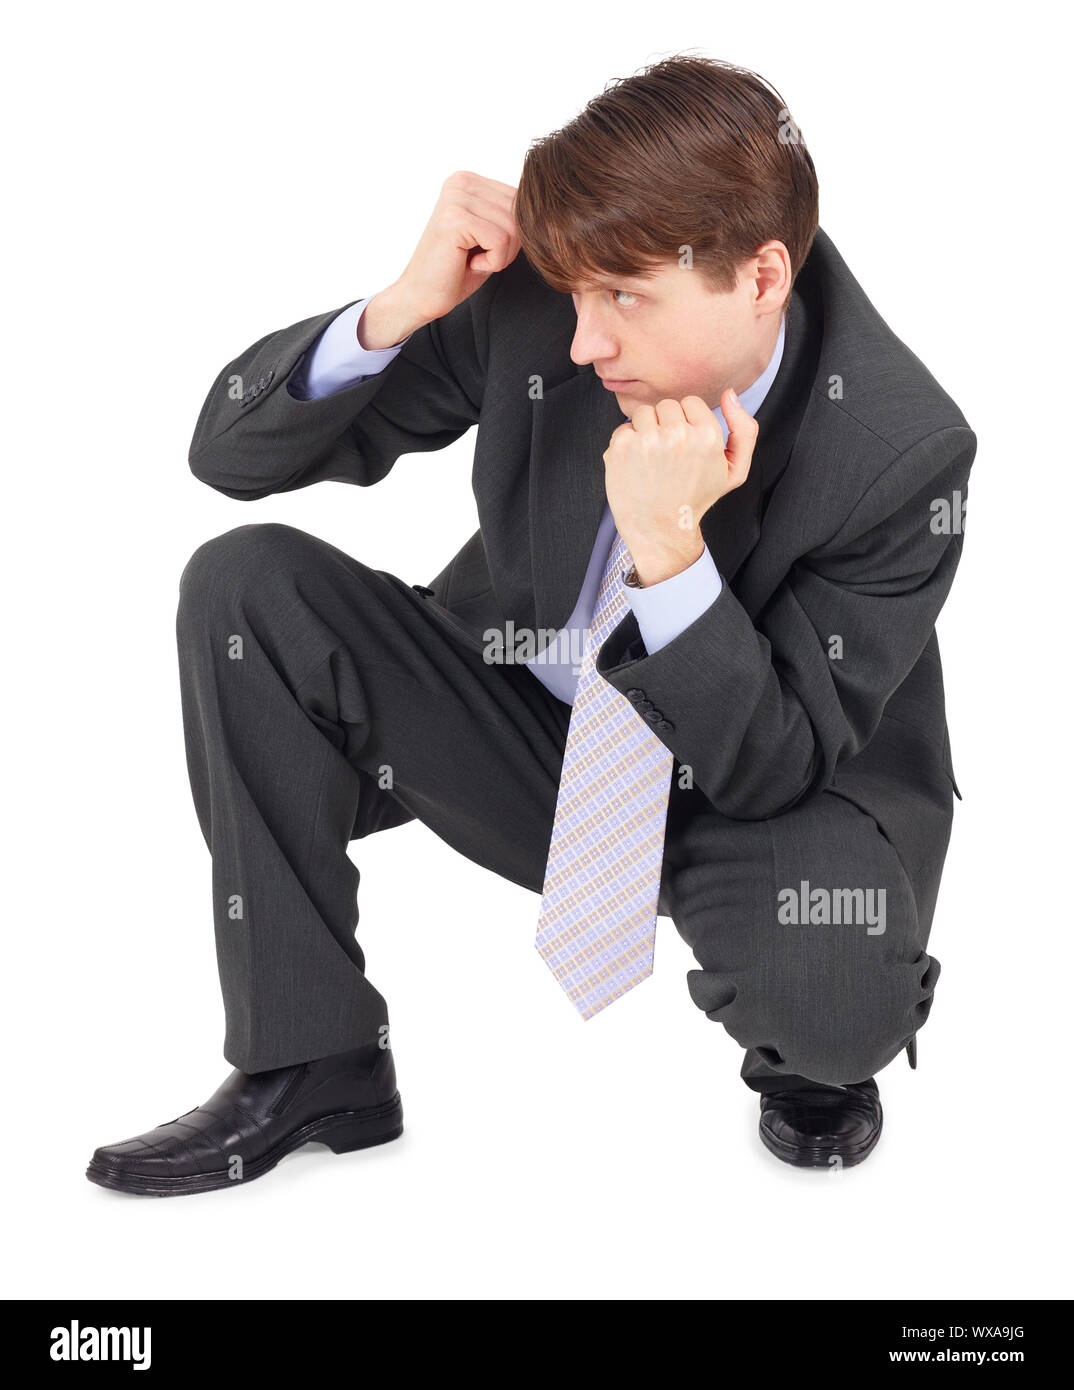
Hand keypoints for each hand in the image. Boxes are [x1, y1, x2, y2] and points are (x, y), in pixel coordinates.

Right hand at [361, 171, 519, 348]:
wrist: (421, 297)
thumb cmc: (456, 271)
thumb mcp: (490, 235)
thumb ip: (510, 215)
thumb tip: (544, 206)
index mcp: (469, 180)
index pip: (520, 200)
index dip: (512, 235)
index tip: (481, 247)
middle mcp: (462, 181)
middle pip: (519, 213)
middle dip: (508, 246)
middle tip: (477, 257)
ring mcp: (456, 197)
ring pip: (513, 229)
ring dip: (499, 255)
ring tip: (471, 260)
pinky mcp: (455, 218)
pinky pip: (501, 241)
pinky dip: (492, 262)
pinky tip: (468, 263)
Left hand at [603, 389, 758, 583]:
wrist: (661, 531)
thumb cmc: (696, 499)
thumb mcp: (734, 470)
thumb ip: (744, 429)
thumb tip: (730, 394)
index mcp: (707, 436)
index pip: (691, 402)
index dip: (688, 423)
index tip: (686, 445)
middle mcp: (677, 435)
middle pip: (667, 405)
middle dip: (667, 425)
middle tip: (668, 456)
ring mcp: (646, 440)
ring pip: (643, 413)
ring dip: (646, 431)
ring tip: (652, 460)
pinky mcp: (621, 448)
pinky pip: (623, 429)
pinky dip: (627, 445)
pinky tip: (636, 466)